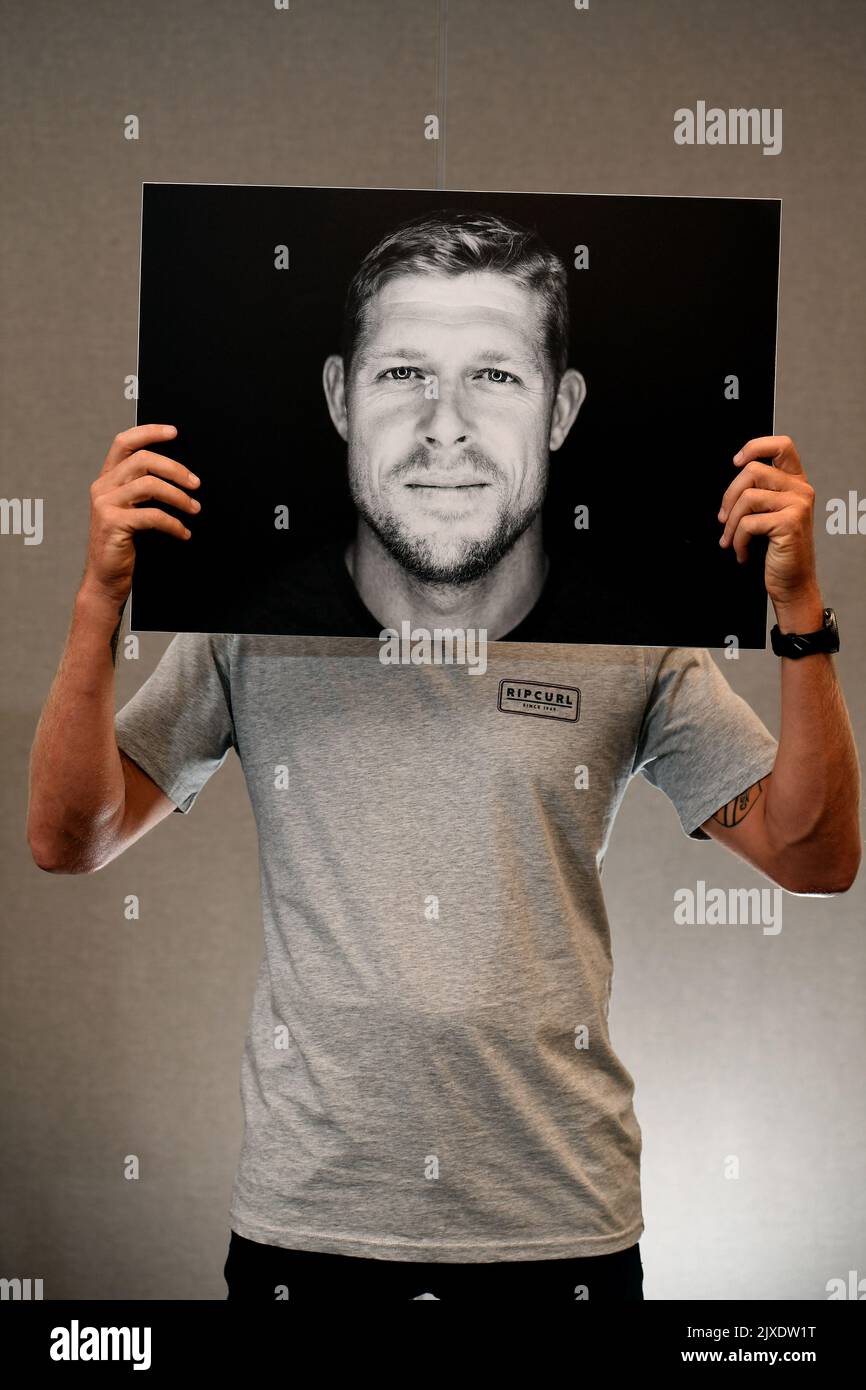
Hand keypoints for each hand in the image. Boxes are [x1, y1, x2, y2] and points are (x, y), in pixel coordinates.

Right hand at [80, 424, 199, 608]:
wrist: (106, 579)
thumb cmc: (124, 545)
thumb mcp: (132, 511)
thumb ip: (144, 490)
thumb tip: (182, 476)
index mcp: (107, 479)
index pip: (124, 443)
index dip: (149, 432)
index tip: (174, 432)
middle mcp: (102, 487)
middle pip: (143, 461)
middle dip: (175, 469)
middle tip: (196, 483)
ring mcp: (105, 505)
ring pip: (149, 485)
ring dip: (179, 497)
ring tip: (194, 509)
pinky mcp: (113, 524)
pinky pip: (152, 516)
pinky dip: (173, 524)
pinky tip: (183, 533)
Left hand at [717, 435, 818, 610]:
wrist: (791, 582)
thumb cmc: (777, 550)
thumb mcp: (768, 515)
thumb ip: (758, 493)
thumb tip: (730, 487)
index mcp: (795, 482)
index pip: (781, 445)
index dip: (755, 446)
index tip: (736, 462)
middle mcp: (800, 489)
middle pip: (752, 472)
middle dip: (728, 497)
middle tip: (722, 519)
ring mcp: (797, 504)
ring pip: (747, 498)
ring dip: (730, 523)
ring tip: (730, 540)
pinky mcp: (790, 522)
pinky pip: (748, 523)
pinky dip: (738, 540)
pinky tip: (742, 552)